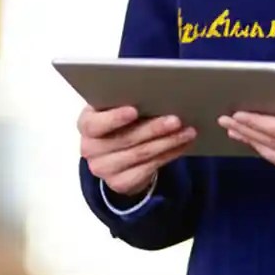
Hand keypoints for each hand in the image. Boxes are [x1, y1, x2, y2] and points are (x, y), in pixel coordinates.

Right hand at [78, 105, 196, 196]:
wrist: (115, 153)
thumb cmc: (119, 121)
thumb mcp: (116, 108)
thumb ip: (127, 100)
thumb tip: (157, 91)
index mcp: (87, 124)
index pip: (95, 124)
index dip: (114, 118)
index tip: (134, 110)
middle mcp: (90, 148)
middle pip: (125, 139)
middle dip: (154, 128)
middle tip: (176, 119)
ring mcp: (104, 168)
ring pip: (140, 154)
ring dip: (168, 142)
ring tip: (188, 131)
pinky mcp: (119, 183)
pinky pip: (148, 169)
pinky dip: (169, 154)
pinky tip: (183, 144)